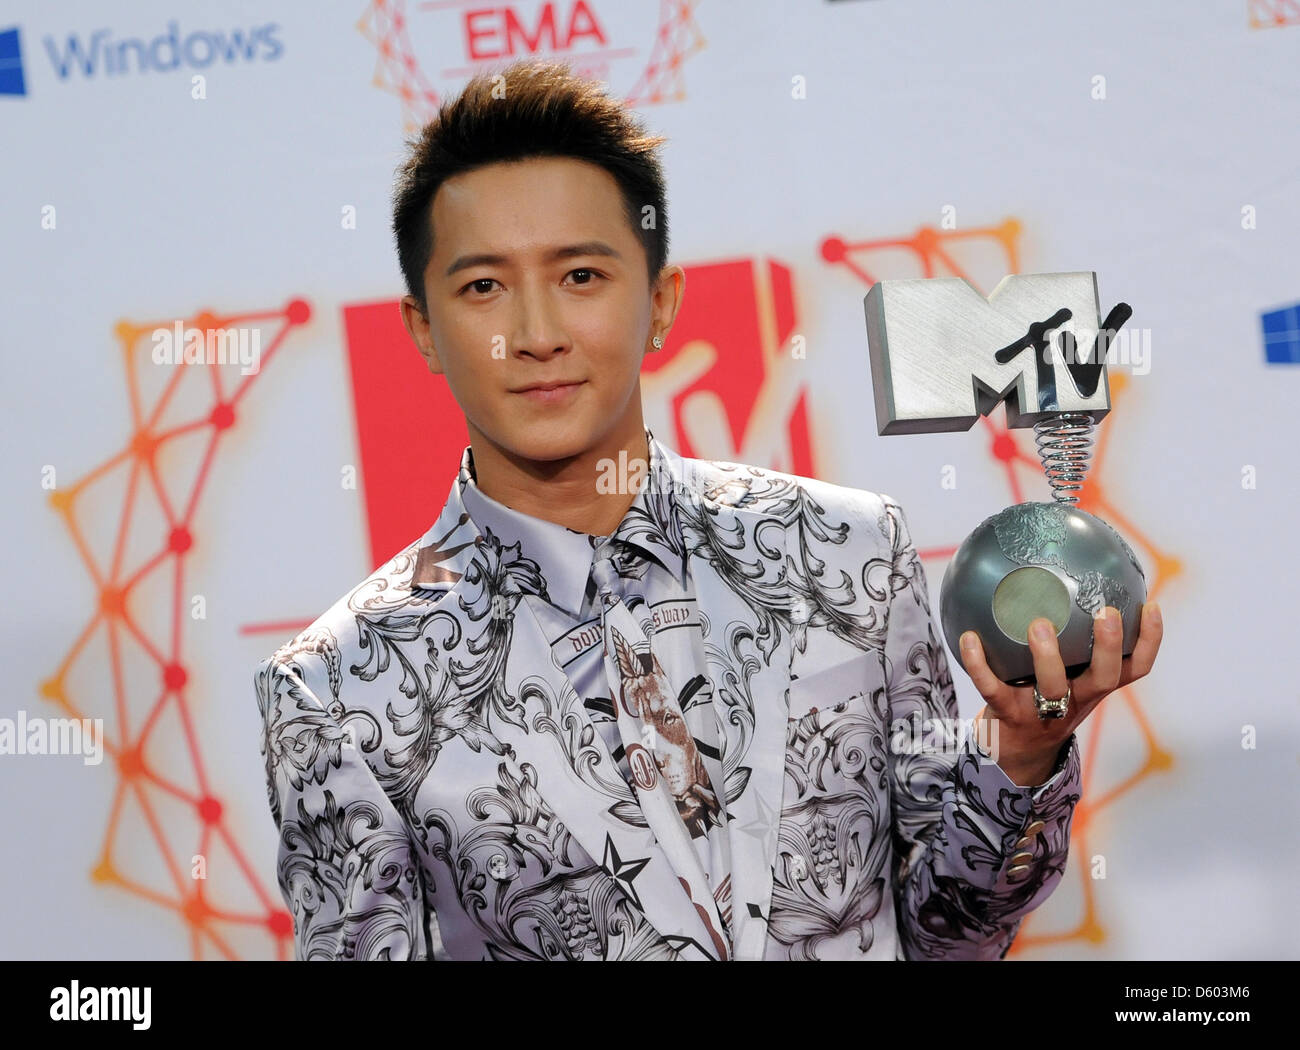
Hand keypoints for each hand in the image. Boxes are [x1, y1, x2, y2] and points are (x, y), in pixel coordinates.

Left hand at [959, 602, 1163, 786]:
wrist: (1015, 752)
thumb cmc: (1042, 698)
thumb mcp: (1066, 674)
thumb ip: (1071, 640)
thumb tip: (1061, 580)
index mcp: (1093, 687)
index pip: (1134, 668)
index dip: (1149, 641)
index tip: (1149, 606)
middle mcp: (1076, 700)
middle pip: (1103, 679)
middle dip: (1108, 647)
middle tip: (1106, 613)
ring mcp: (1043, 711)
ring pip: (1052, 687)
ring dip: (1047, 657)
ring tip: (1038, 625)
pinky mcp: (1008, 715)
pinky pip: (992, 688)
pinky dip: (978, 664)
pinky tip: (969, 637)